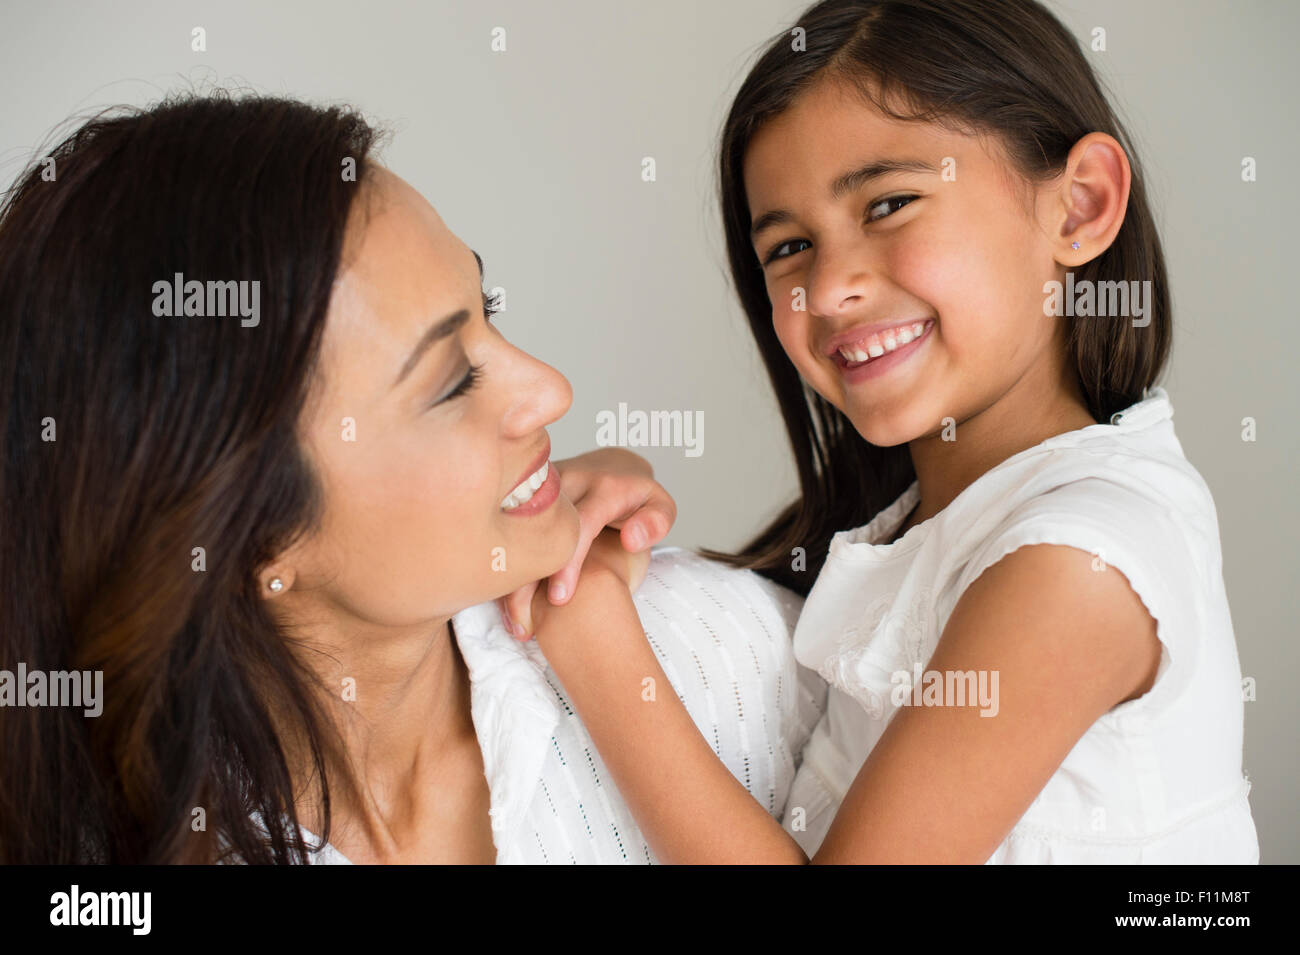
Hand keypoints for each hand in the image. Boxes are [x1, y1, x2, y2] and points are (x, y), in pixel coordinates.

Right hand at [498, 447, 673, 639]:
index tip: (560, 600)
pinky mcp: (522, 495)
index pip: (581, 525)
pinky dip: (505, 567)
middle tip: (525, 623)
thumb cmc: (634, 499)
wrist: (609, 466)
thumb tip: (631, 539)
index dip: (569, 564)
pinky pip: (507, 530)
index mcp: (602, 488)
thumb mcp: (658, 506)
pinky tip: (504, 604)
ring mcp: (539, 488)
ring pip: (515, 532)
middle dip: (528, 578)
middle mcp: (566, 482)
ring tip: (513, 621)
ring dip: (510, 578)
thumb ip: (656, 522)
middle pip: (539, 532)